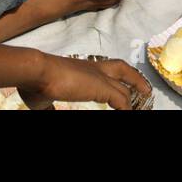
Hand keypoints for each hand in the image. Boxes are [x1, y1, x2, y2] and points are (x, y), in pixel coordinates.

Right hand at [22, 54, 151, 110]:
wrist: (37, 71)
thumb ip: (49, 104)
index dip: (115, 76)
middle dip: (135, 78)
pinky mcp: (100, 87)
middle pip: (121, 69)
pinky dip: (126, 108)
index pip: (105, 68)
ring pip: (124, 86)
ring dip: (132, 98)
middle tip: (146, 89)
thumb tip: (45, 109)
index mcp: (81, 67)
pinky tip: (128, 113)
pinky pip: (121, 99)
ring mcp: (98, 77)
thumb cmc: (35, 81)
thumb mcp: (42, 96)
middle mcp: (92, 68)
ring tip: (141, 107)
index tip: (122, 83)